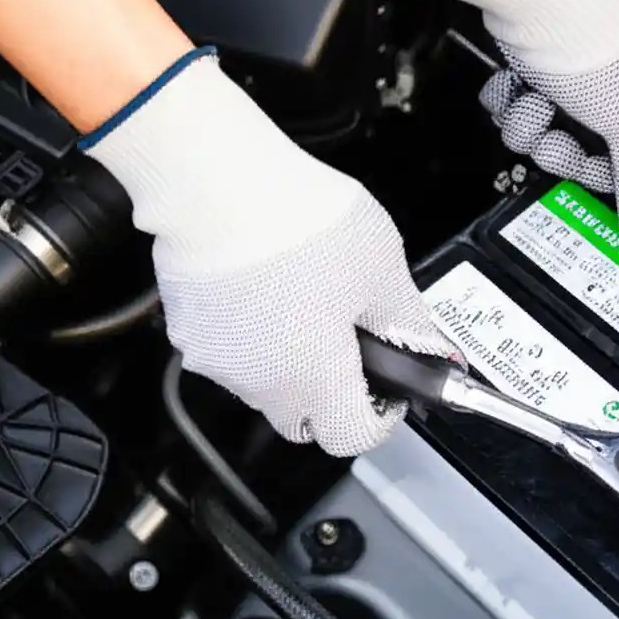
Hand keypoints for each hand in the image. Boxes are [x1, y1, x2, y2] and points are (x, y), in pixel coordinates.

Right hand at [84, 50, 455, 456]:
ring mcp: (217, 359)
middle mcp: (260, 383)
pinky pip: (230, 349)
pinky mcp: (186, 328)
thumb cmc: (300, 223)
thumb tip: (432, 349)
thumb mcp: (383, 272)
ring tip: (311, 303)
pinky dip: (253, 334)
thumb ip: (409, 324)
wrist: (219, 181)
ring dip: (290, 362)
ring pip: (263, 384)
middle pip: (304, 419)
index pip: (352, 437)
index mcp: (316, 380)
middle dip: (334, 396)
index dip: (381, 418)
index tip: (391, 387)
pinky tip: (269, 287)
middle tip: (354, 346)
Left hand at [473, 0, 618, 247]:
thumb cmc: (604, 48)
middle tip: (559, 149)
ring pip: (572, 132)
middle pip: (618, 154)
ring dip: (541, 134)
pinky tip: (516, 95)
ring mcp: (603, 69)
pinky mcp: (560, 61)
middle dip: (577, 158)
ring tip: (532, 113)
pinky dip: (521, 107)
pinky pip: (542, 106)